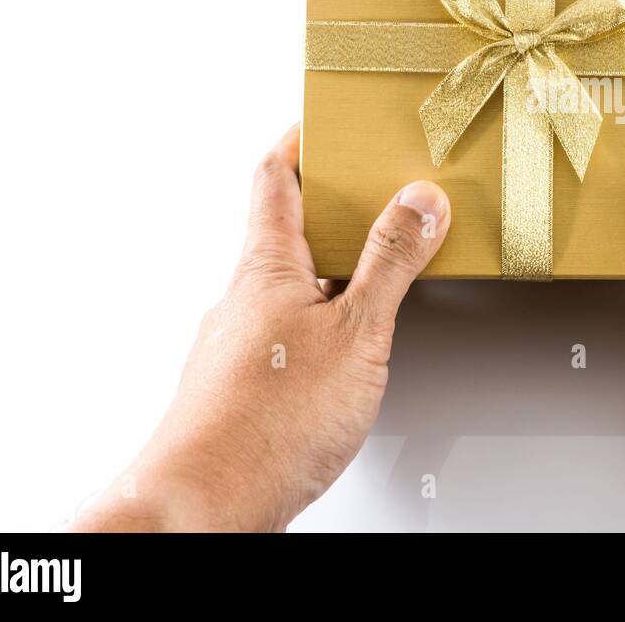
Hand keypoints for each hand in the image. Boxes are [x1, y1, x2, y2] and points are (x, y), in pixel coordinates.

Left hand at [70, 125, 449, 530]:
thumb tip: (418, 199)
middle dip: (331, 203)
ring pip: (289, 281)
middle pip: (285, 226)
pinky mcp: (246, 382)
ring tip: (381, 261)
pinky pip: (289, 325)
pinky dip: (324, 311)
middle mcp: (245, 296)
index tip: (325, 118)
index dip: (299, 141)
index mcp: (266, 266)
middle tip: (376, 185)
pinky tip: (352, 338)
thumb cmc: (269, 421)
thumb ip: (389, 263)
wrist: (205, 505)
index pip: (274, 178)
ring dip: (332, 263)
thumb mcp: (357, 331)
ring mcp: (241, 340)